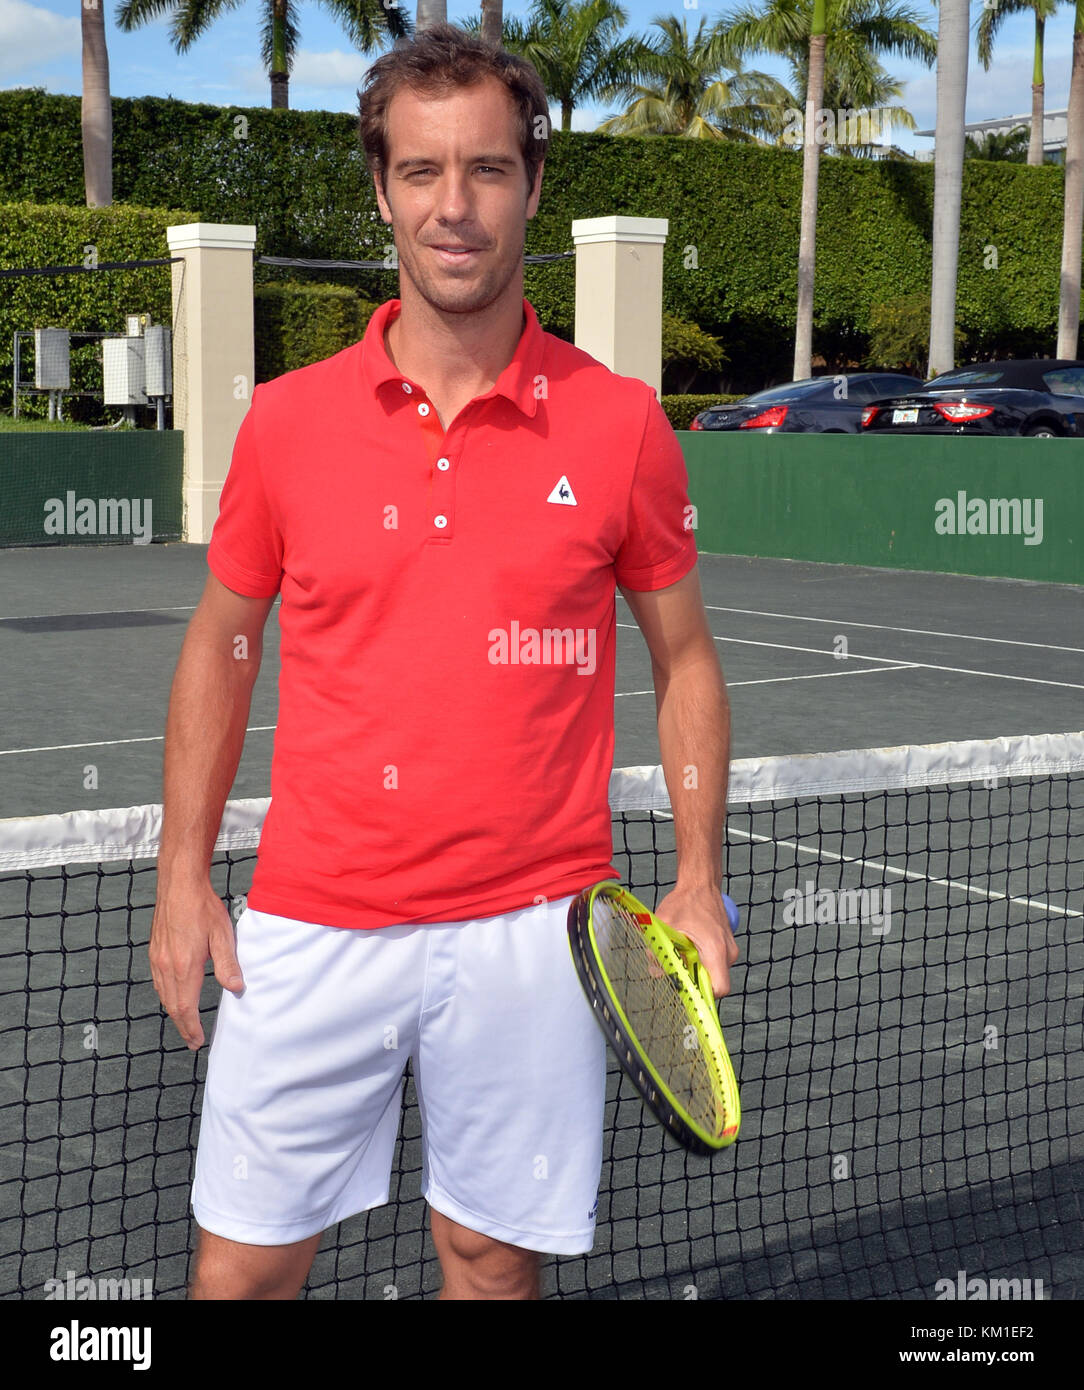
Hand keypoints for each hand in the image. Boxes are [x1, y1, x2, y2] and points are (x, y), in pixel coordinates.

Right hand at [149, 879, 243, 1049]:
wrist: (179, 884)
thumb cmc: (202, 907)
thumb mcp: (223, 935)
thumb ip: (228, 964)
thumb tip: (236, 988)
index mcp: (184, 966)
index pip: (186, 1008)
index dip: (192, 1028)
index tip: (198, 1041)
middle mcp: (166, 966)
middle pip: (172, 1006)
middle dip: (183, 1026)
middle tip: (192, 1040)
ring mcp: (157, 958)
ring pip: (164, 995)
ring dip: (174, 1012)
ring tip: (185, 1023)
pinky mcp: (154, 950)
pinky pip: (159, 981)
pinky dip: (166, 995)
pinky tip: (174, 995)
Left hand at [654, 885, 739, 997]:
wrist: (701, 883)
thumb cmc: (685, 901)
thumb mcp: (666, 925)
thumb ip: (660, 950)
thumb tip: (655, 971)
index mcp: (716, 950)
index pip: (719, 989)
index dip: (702, 995)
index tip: (685, 989)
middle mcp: (728, 953)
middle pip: (714, 984)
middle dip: (694, 981)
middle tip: (675, 969)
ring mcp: (730, 949)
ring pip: (713, 973)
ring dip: (696, 970)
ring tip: (680, 953)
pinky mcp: (727, 946)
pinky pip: (715, 963)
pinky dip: (700, 961)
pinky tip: (687, 947)